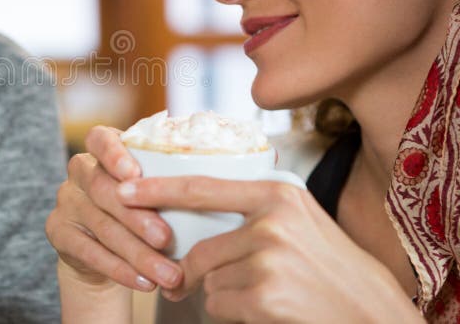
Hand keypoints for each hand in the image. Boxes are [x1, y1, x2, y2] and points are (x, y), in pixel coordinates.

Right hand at [46, 126, 182, 292]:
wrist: (105, 245)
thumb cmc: (142, 206)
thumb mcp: (152, 186)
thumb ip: (166, 181)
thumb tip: (216, 188)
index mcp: (101, 149)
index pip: (100, 139)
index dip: (114, 154)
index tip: (135, 174)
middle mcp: (80, 170)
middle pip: (104, 190)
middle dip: (137, 216)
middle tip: (166, 238)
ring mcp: (67, 200)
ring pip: (102, 226)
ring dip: (137, 253)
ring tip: (168, 274)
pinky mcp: (58, 231)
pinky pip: (89, 252)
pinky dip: (120, 270)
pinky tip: (144, 282)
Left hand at [117, 176, 423, 322]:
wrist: (373, 312)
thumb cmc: (333, 268)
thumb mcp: (300, 221)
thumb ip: (254, 212)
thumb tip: (197, 219)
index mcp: (277, 195)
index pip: (201, 186)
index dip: (157, 189)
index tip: (125, 191)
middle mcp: (270, 222)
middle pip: (200, 249)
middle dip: (195, 272)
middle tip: (210, 284)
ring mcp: (267, 259)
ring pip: (209, 280)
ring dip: (224, 294)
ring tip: (267, 295)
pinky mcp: (263, 295)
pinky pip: (219, 304)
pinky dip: (234, 313)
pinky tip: (268, 310)